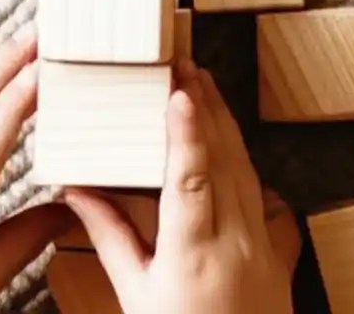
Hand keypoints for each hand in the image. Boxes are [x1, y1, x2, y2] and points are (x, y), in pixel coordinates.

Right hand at [65, 61, 295, 313]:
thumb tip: (75, 190)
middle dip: (205, 106)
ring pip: (246, 168)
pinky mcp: (279, 250)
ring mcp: (263, 244)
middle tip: (183, 63)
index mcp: (192, 256)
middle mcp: (234, 242)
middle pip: (223, 159)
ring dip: (225, 123)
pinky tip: (231, 141)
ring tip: (203, 84)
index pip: (190, 180)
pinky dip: (244, 159)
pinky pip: (263, 192)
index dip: (185, 134)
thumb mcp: (134, 296)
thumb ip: (108, 237)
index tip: (178, 93)